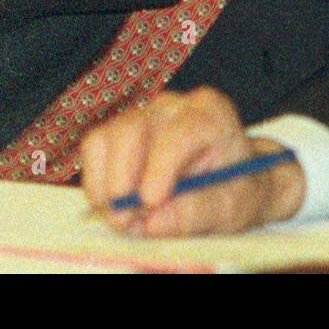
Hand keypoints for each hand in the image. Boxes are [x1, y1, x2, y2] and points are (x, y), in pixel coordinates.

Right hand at [79, 87, 304, 236]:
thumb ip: (197, 211)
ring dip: (107, 186)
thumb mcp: (231, 206)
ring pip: (106, 139)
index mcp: (211, 114)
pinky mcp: (120, 131)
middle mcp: (174, 107)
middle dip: (124, 180)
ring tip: (127, 219)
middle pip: (132, 130)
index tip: (152, 202)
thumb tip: (153, 220)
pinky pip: (93, 150)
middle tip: (128, 221)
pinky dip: (97, 184)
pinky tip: (118, 204)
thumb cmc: (234, 189)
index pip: (178, 133)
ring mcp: (143, 114)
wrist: (227, 182)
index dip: (160, 168)